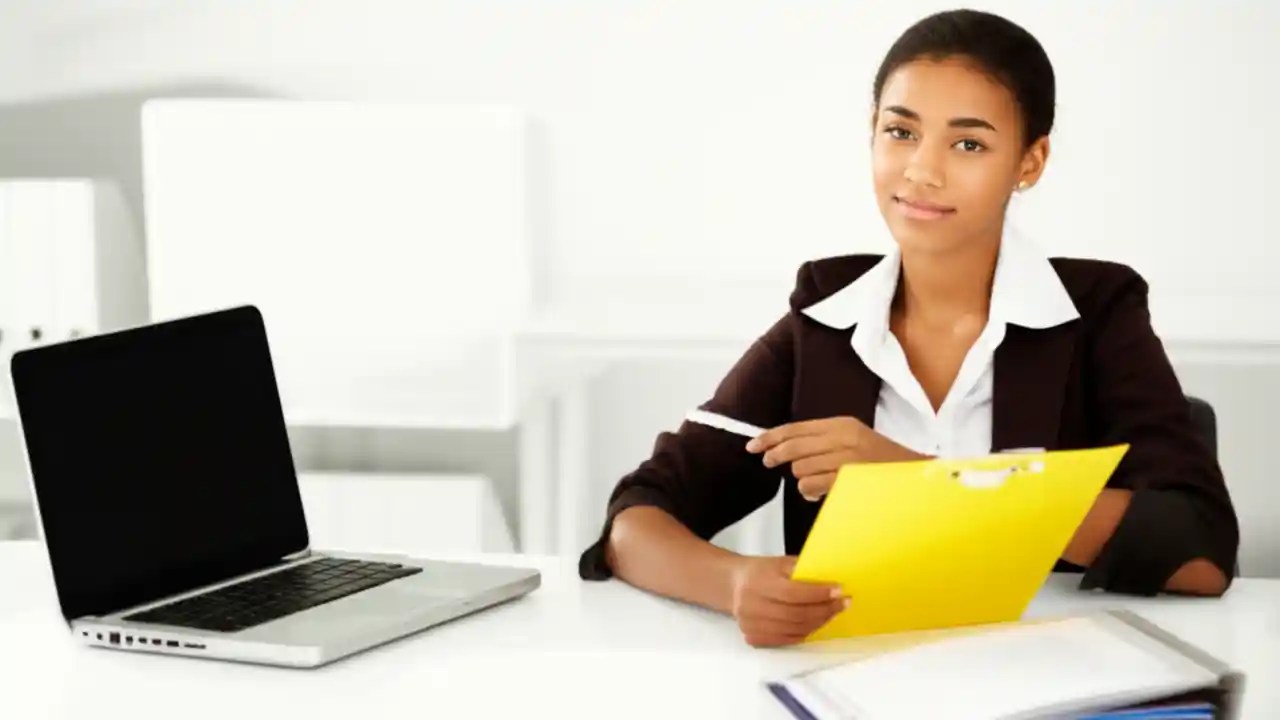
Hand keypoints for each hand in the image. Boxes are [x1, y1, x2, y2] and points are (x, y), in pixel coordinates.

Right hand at [728, 556, 847, 647]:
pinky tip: (815, 623)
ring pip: (794, 630)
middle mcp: (752, 605)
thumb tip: (832, 579)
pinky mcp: (752, 637)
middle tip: (843, 603)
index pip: (793, 593)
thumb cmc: (760, 572)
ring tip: (832, 612)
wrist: (732, 585)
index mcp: (758, 581)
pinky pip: (786, 640)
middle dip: (824, 609)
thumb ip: (802, 570)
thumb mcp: (779, 563)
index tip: (839, 590)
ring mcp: (751, 624)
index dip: (819, 593)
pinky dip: (805, 633)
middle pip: (796, 614)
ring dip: (818, 622)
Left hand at [745, 416, 925, 500]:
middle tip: (766, 462)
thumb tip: (785, 448)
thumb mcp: (851, 440)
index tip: (752, 444)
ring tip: (812, 482)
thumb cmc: (879, 461)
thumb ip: (821, 442)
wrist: (914, 475)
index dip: (770, 436)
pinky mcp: (847, 479)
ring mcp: (846, 459)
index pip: (795, 428)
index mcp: (841, 424)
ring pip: (800, 469)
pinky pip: (811, 485)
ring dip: (799, 478)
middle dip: (775, 455)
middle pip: (792, 447)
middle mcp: (843, 437)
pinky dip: (809, 491)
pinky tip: (818, 492)